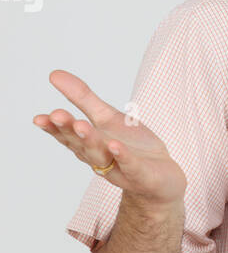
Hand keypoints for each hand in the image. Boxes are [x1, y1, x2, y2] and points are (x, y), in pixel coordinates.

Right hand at [33, 70, 186, 205]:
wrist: (163, 178)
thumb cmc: (131, 146)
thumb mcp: (107, 117)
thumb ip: (83, 98)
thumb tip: (54, 74)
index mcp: (88, 143)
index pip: (67, 135)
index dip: (54, 128)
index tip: (39, 118)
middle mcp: (99, 157)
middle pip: (81, 144)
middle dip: (68, 130)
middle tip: (56, 115)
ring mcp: (119, 168)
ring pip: (101, 155)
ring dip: (90, 140)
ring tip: (81, 125)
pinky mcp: (141, 175)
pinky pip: (130, 166)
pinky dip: (122, 156)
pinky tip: (114, 145)